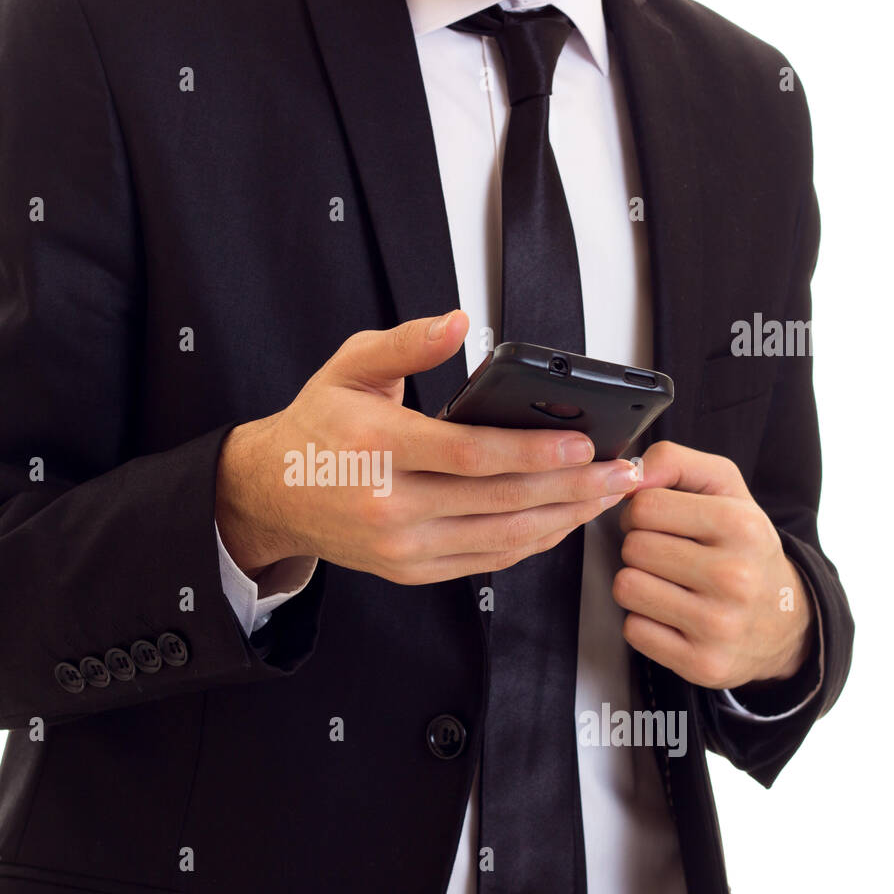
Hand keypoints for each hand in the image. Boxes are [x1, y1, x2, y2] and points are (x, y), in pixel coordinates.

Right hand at [215, 310, 641, 584]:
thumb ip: (407, 344)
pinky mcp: (411, 570)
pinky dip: (530, 543)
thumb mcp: (349, 367)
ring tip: (606, 497)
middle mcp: (390, 505)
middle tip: (621, 472)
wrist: (272, 494)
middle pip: (498, 501)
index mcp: (378, 447)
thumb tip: (456, 323)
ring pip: (501, 538)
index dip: (532, 452)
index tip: (581, 443)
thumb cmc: (317, 428)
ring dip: (564, 519)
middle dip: (572, 487)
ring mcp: (402, 546)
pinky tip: (561, 521)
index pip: (468, 455)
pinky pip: (485, 562)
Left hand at [613, 441, 812, 688]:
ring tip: (669, 583)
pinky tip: (672, 615)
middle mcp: (734, 577)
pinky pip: (633, 629)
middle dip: (641, 547)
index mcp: (741, 526)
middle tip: (668, 556)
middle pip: (632, 547)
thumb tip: (632, 472)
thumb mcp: (725, 489)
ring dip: (638, 583)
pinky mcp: (701, 663)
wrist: (788, 620)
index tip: (661, 523)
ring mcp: (718, 625)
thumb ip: (675, 461)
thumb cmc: (744, 547)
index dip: (641, 512)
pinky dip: (644, 621)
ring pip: (626, 587)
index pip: (644, 506)